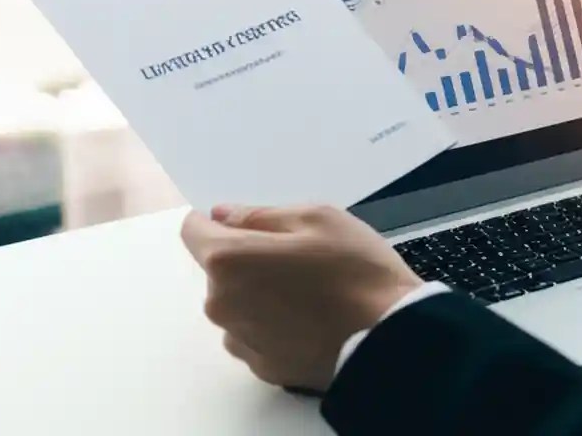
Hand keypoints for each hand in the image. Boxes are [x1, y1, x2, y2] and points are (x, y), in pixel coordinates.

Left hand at [180, 204, 421, 392]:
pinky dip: (275, 325)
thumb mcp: (318, 218)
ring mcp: (240, 339)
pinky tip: (312, 320)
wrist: (388, 338)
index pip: (194, 230)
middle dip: (249, 259)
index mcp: (229, 260)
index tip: (250, 224)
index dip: (219, 222)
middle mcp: (222, 303)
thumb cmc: (357, 272)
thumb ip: (261, 214)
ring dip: (261, 294)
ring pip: (238, 304)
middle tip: (300, 258)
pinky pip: (256, 335)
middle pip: (219, 270)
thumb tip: (225, 216)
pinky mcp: (262, 367)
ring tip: (311, 293)